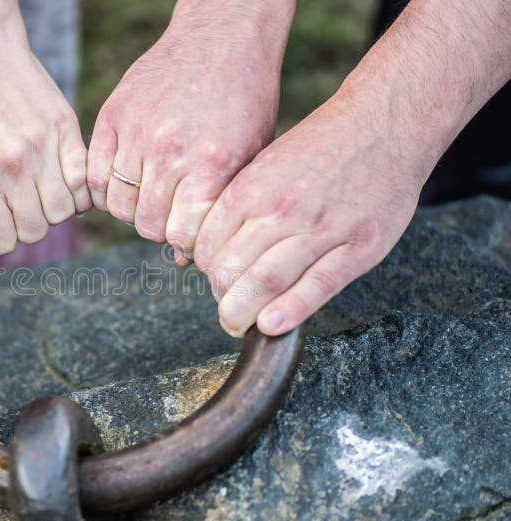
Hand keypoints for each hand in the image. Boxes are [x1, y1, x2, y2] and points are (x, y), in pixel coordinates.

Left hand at [0, 1, 88, 255]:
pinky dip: (79, 189)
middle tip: (25, 211)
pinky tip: (66, 181)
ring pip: (63, 210)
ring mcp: (40, 148)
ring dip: (55, 209)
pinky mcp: (64, 128)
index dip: (6, 240)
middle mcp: (9, 169)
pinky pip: (84, 179)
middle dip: (30, 226)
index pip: (4, 241)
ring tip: (44, 196)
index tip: (6, 229)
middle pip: (36, 230)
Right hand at [87, 0, 293, 263]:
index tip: (191, 235)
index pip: (182, 235)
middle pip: (148, 225)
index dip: (185, 243)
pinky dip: (105, 189)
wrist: (223, 38)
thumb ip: (220, 208)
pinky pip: (94, 175)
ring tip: (151, 199)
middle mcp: (171, 151)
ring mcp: (137, 132)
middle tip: (171, 216)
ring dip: (133, 211)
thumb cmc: (246, 102)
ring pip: (118, 205)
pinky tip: (125, 184)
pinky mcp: (112, 116)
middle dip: (161, 229)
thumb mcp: (249, 157)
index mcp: (212, 165)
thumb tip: (181, 262)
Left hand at [194, 95, 427, 336]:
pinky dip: (290, 311)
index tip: (215, 279)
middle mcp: (280, 210)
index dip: (206, 271)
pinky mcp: (359, 247)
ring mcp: (321, 230)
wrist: (385, 124)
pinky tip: (271, 326)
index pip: (208, 246)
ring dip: (245, 312)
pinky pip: (317, 287)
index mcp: (251, 189)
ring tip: (242, 322)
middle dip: (222, 298)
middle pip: (231, 271)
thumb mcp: (266, 162)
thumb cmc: (321, 145)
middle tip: (228, 307)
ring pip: (265, 283)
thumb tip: (214, 246)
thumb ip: (241, 203)